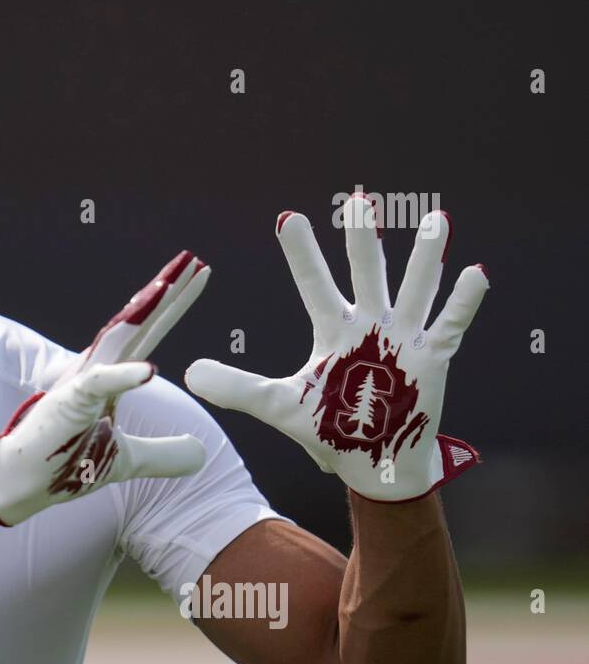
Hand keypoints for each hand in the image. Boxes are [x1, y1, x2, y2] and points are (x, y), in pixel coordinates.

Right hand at [0, 251, 211, 525]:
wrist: (18, 483)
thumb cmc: (65, 465)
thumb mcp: (126, 460)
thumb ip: (163, 453)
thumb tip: (201, 451)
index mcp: (109, 377)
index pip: (148, 333)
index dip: (174, 305)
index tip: (199, 274)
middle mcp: (97, 371)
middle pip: (139, 324)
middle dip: (168, 292)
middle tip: (195, 261)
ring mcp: (81, 383)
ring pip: (120, 340)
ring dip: (145, 312)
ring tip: (171, 284)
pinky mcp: (68, 401)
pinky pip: (99, 384)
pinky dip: (123, 377)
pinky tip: (148, 370)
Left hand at [184, 196, 489, 502]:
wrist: (372, 464)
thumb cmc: (329, 429)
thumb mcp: (278, 406)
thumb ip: (237, 387)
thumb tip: (188, 374)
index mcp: (334, 331)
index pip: (314, 285)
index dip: (302, 254)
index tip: (287, 217)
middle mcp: (370, 326)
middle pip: (366, 275)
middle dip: (363, 240)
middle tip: (358, 199)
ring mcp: (403, 339)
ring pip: (414, 289)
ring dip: (425, 257)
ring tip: (436, 218)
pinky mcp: (432, 360)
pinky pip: (450, 325)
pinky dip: (462, 301)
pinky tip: (474, 271)